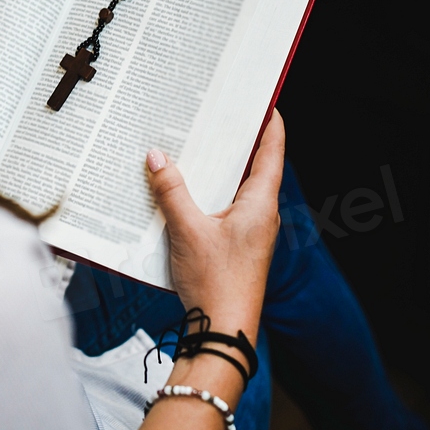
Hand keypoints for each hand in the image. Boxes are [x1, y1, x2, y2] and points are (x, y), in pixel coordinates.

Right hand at [146, 110, 284, 338]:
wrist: (223, 331)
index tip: (262, 98)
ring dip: (216, 170)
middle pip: (252, 166)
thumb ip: (171, 191)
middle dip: (234, 141)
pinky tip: (180, 192)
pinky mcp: (233, 246)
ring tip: (193, 146)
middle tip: (216, 114)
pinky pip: (220, 209)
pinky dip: (205, 195)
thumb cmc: (216, 282)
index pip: (272, 150)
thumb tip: (157, 156)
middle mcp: (259, 213)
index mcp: (260, 203)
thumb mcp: (188, 230)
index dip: (270, 122)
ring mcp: (247, 231)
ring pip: (233, 189)